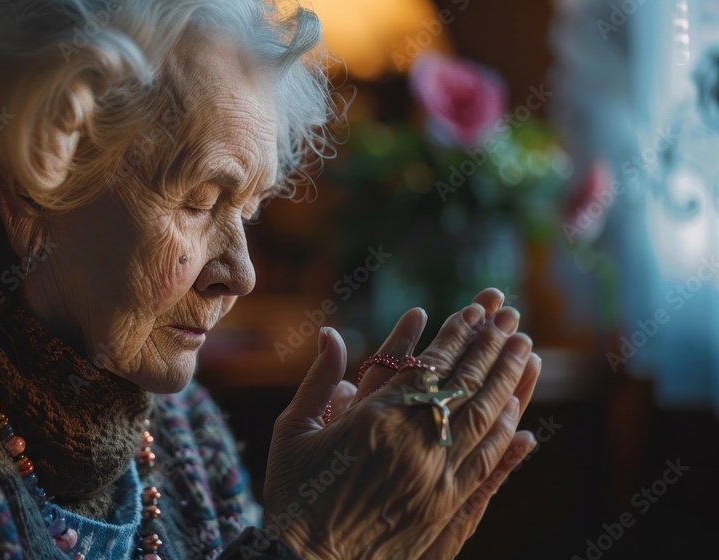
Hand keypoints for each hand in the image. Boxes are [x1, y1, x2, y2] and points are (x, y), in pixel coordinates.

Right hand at [262, 288, 541, 558]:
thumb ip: (317, 379)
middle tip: (511, 318)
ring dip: (507, 378)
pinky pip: (484, 460)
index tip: (473, 312)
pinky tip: (513, 407)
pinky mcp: (444, 504)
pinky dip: (502, 429)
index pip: (427, 365)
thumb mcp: (293, 430)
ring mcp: (433, 474)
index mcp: (372, 418)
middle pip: (463, 384)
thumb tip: (329, 333)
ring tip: (525, 349)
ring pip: (483, 417)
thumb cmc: (291, 494)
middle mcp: (410, 441)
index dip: (454, 335)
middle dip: (490, 346)